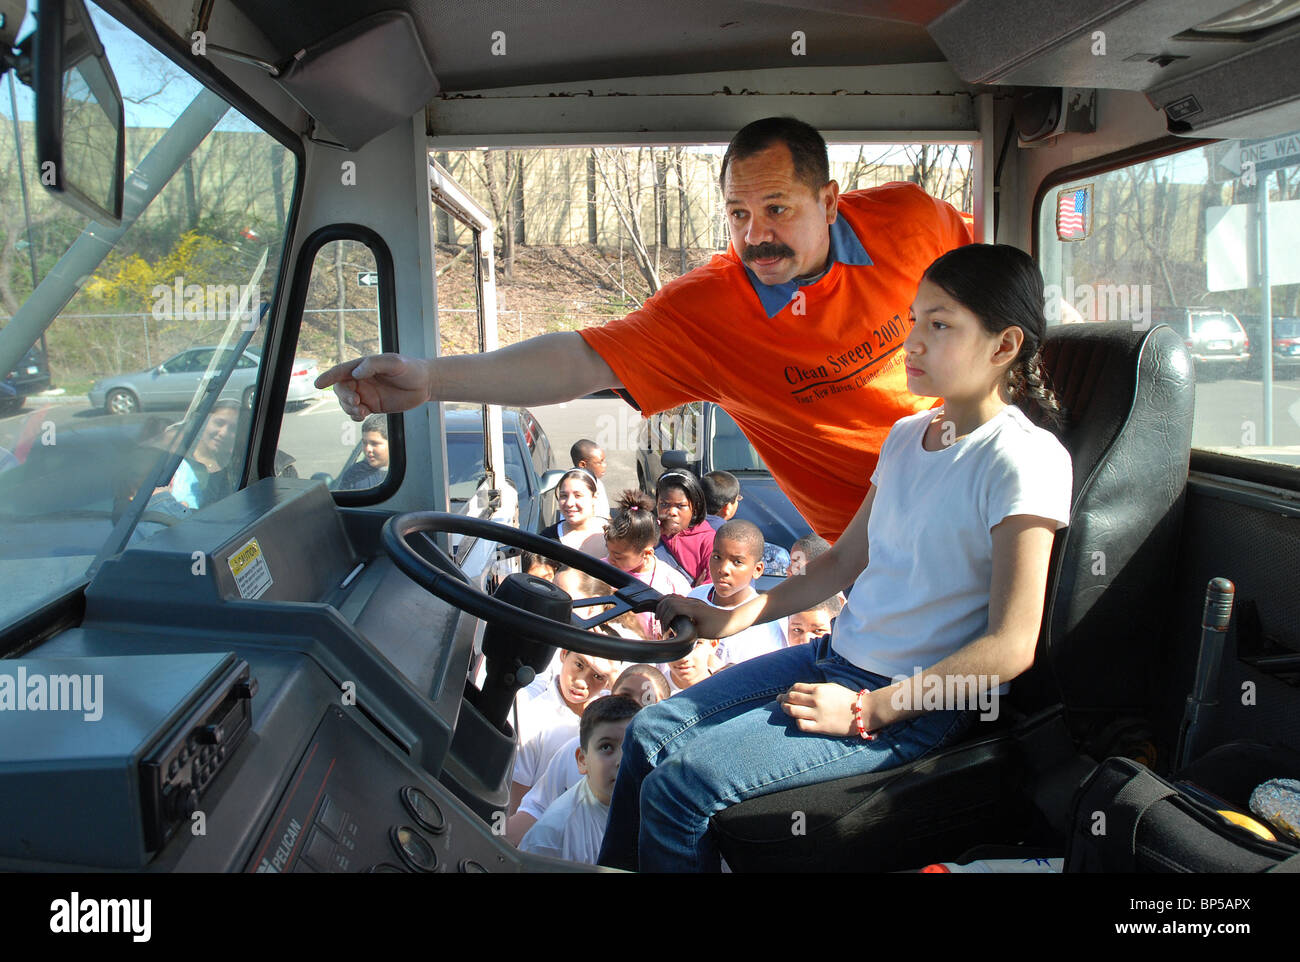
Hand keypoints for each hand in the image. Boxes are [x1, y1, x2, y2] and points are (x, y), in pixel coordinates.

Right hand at [315, 353, 433, 420]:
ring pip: (347, 403)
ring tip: (363, 411)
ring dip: (349, 409)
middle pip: (341, 389)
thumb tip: (356, 372)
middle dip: (344, 398)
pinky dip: (355, 416)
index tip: (318, 384)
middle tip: (356, 402)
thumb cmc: (410, 369)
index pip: (341, 371)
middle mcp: (362, 380)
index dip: (329, 377)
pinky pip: (357, 413)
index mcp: (364, 367)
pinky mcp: (373, 406)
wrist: (425, 384)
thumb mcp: (394, 363)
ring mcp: (367, 394)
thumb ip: (374, 365)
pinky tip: (363, 415)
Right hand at [656, 595, 733, 639]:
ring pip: (672, 597)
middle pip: (669, 600)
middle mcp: (692, 602)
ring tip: (660, 617)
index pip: (671, 608)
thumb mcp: (702, 632)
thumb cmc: (719, 628)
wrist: (733, 620)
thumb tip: (675, 631)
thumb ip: (687, 630)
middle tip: (659, 623)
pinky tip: (669, 612)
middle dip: (661, 611)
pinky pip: (678, 598)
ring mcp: (693, 601)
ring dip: (664, 605)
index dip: (665, 619)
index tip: (666, 631)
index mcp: (693, 608)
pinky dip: (670, 603)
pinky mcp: (695, 603)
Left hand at [778, 682, 861, 735]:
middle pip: (791, 698)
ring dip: (786, 710)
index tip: (787, 694)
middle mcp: (816, 700)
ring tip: (786, 710)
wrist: (863, 712)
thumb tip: (800, 691)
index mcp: (818, 689)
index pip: (795, 687)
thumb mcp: (831, 687)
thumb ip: (815, 689)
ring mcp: (817, 714)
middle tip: (781, 702)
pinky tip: (799, 720)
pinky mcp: (821, 727)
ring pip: (792, 711)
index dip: (788, 691)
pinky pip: (801, 724)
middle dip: (783, 700)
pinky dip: (797, 722)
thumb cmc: (847, 699)